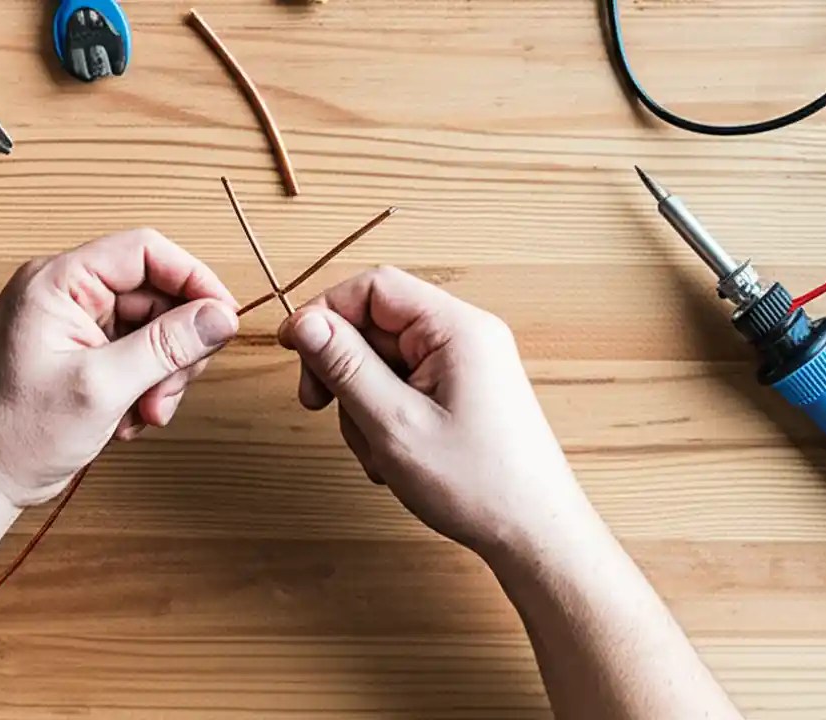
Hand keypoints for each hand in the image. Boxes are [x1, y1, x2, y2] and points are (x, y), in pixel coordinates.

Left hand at [0, 229, 238, 506]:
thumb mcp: (102, 387)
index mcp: (59, 283)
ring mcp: (74, 327)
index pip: (145, 252)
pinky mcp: (81, 356)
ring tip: (145, 413)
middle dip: (174, 346)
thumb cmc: (11, 434)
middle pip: (155, 294)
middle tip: (172, 388)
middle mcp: (66, 296)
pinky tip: (127, 419)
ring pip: (152, 331)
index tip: (222, 317)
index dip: (192, 279)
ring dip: (162, 375)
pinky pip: (136, 357)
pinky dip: (144, 389)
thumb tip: (219, 316)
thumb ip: (166, 347)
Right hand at [278, 267, 587, 556]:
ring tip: (378, 451)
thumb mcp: (394, 423)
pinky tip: (394, 458)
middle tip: (319, 407)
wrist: (533, 534)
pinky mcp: (460, 392)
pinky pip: (402, 387)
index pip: (374, 287)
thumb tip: (304, 322)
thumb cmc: (478, 484)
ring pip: (381, 362)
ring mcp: (463, 365)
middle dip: (342, 369)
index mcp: (456, 329)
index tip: (293, 348)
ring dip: (361, 404)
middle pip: (374, 324)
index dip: (325, 311)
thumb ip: (345, 366)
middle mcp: (464, 337)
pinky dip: (383, 418)